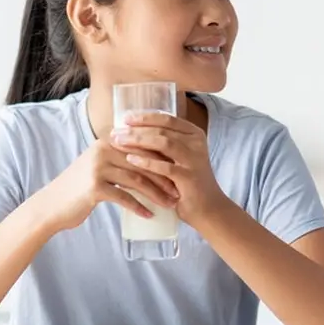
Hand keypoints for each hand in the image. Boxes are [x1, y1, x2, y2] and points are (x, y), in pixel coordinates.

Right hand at [34, 139, 179, 233]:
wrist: (52, 205)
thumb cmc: (80, 188)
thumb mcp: (100, 167)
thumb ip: (120, 160)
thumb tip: (153, 161)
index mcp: (108, 141)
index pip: (143, 146)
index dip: (164, 159)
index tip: (181, 172)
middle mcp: (103, 150)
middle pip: (143, 162)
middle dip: (165, 178)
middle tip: (180, 191)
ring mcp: (98, 167)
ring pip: (137, 179)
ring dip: (156, 194)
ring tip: (170, 204)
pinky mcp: (94, 187)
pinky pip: (124, 196)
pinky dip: (139, 206)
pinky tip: (150, 214)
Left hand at [110, 113, 232, 226]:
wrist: (207, 207)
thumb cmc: (188, 181)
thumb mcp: (180, 157)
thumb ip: (165, 143)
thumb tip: (133, 132)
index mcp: (194, 134)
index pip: (168, 119)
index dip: (145, 117)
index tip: (126, 118)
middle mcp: (196, 143)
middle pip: (163, 130)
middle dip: (136, 130)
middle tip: (115, 133)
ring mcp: (194, 160)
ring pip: (163, 143)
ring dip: (138, 141)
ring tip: (119, 143)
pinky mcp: (188, 177)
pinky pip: (164, 167)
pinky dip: (146, 162)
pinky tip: (131, 159)